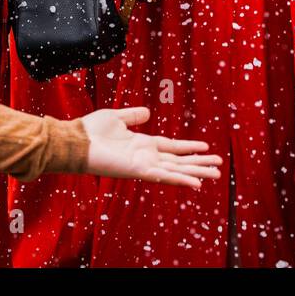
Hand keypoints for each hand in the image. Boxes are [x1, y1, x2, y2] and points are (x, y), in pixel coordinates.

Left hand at [81, 107, 221, 188]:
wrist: (76, 141)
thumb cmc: (91, 130)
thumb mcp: (116, 117)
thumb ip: (133, 116)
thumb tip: (148, 112)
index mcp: (142, 143)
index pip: (171, 147)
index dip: (188, 147)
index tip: (206, 147)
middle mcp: (145, 156)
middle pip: (178, 161)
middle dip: (198, 163)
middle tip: (218, 167)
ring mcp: (143, 164)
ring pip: (176, 170)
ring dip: (195, 172)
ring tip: (215, 175)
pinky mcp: (138, 170)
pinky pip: (163, 176)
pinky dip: (180, 180)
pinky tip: (195, 182)